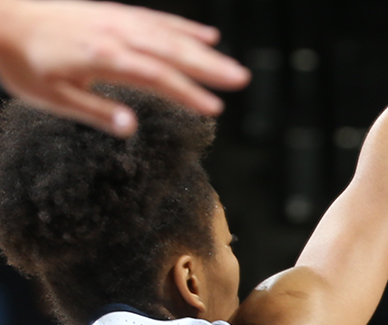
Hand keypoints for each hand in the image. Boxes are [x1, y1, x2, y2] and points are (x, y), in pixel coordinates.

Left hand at [0, 0, 249, 135]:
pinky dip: (183, 26)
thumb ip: (95, 112)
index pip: (154, 76)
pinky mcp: (112, 11)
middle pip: (170, 50)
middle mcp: (113, 33)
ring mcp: (115, 19)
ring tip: (233, 66)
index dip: (186, 93)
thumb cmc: (22, 63)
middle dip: (208, 66)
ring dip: (204, 49)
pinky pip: (155, 18)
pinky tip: (208, 35)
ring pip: (168, 33)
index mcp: (100, 57)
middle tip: (241, 80)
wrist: (0, 20)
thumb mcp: (52, 97)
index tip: (213, 109)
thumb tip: (130, 127)